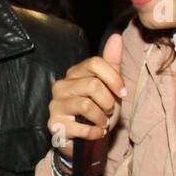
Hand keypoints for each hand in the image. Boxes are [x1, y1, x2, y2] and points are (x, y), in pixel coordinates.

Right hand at [46, 33, 124, 157]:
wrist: (85, 140)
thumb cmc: (97, 111)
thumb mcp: (109, 87)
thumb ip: (111, 62)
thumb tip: (115, 36)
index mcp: (74, 73)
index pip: (95, 63)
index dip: (114, 78)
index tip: (122, 93)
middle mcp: (61, 86)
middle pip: (92, 85)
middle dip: (108, 102)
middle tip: (109, 111)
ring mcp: (55, 105)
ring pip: (86, 105)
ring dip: (101, 118)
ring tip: (102, 123)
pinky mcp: (53, 124)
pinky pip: (81, 126)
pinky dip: (95, 132)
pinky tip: (95, 133)